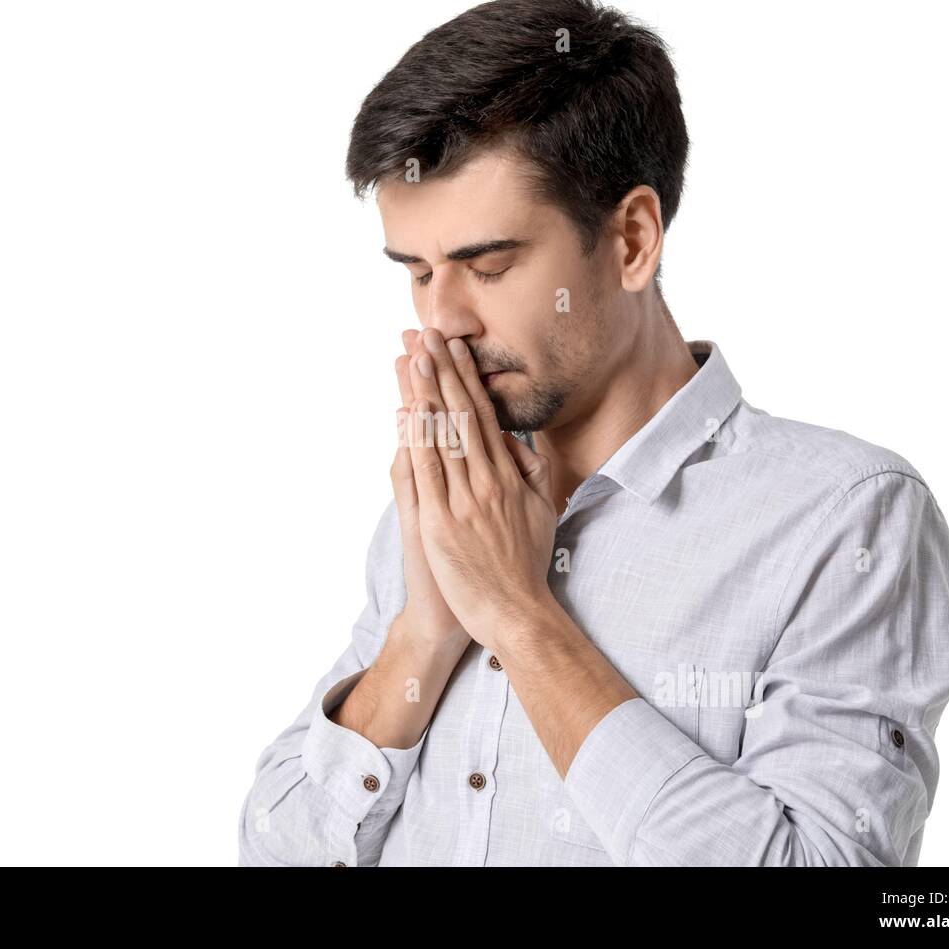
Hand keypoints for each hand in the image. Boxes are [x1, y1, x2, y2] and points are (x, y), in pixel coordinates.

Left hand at [402, 328, 558, 647]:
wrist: (516, 614)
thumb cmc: (526, 566)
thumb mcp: (542, 511)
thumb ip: (531, 472)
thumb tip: (516, 442)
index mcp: (509, 477)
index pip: (484, 417)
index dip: (467, 379)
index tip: (455, 348)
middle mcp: (486, 482)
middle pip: (461, 416)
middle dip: (443, 372)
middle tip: (429, 334)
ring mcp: (462, 501)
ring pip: (442, 436)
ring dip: (426, 392)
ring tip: (414, 357)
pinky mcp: (440, 523)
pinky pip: (425, 472)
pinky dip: (415, 439)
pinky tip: (407, 411)